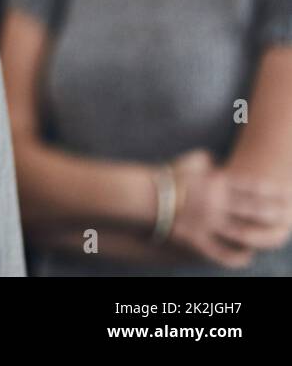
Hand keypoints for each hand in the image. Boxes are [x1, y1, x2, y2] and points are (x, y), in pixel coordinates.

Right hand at [167, 149, 291, 267]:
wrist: (140, 195)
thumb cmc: (162, 177)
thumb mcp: (184, 162)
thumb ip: (201, 160)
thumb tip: (212, 158)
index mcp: (214, 182)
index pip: (252, 187)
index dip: (274, 191)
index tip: (288, 193)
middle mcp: (216, 203)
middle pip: (254, 209)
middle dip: (276, 213)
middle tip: (290, 216)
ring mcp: (207, 223)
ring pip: (243, 233)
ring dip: (262, 237)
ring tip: (277, 239)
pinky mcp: (195, 240)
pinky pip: (221, 253)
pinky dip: (236, 257)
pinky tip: (246, 257)